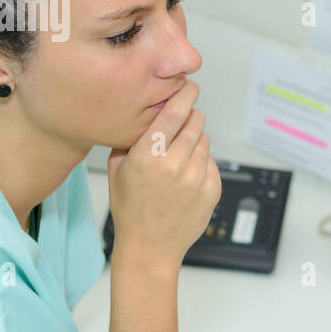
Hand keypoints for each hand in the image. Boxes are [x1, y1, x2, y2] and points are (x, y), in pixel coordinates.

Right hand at [106, 79, 221, 264]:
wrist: (150, 246)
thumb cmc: (130, 207)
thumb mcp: (117, 168)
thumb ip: (131, 137)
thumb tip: (147, 111)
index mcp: (148, 155)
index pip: (175, 112)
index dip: (185, 94)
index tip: (189, 85)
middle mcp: (175, 164)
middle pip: (196, 121)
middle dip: (191, 117)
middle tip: (183, 121)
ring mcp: (197, 177)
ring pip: (205, 140)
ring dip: (195, 141)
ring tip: (179, 156)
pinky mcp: (212, 189)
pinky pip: (212, 161)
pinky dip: (201, 162)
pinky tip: (186, 176)